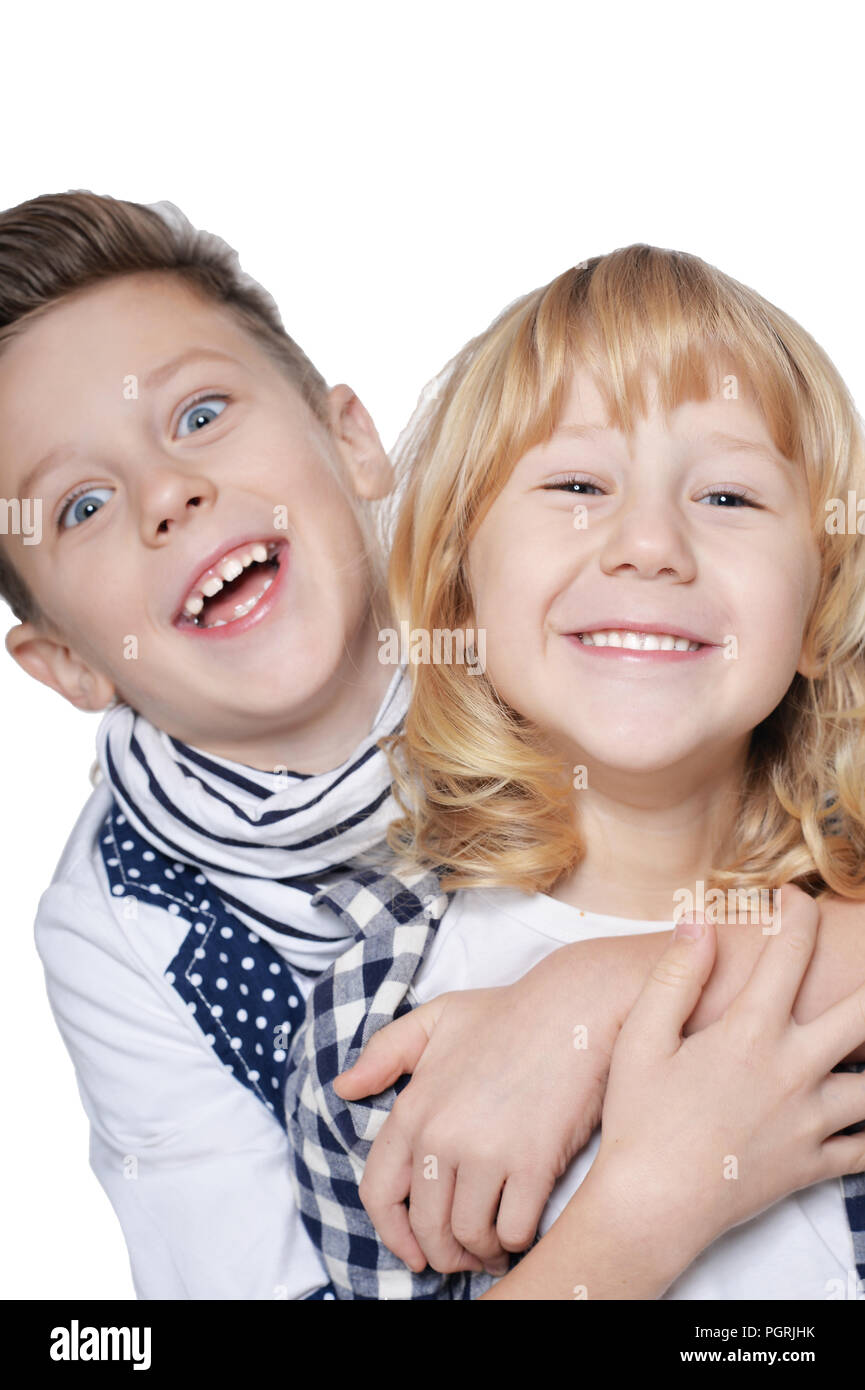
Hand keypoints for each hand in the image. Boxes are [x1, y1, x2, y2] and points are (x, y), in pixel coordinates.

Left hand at [335, 948, 631, 1275]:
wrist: (577, 1005)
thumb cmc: (510, 1012)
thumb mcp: (438, 1017)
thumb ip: (385, 1052)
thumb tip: (343, 1088)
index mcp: (413, 1107)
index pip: (379, 1193)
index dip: (393, 1234)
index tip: (415, 1250)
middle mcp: (440, 1135)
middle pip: (426, 1227)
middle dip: (445, 1253)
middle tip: (467, 1255)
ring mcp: (485, 1151)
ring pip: (470, 1236)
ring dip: (484, 1251)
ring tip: (498, 1244)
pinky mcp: (533, 1163)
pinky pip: (514, 1231)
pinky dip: (517, 1240)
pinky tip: (525, 1229)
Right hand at [591, 889, 864, 1271]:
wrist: (652, 1206)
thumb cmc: (640, 1119)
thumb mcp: (643, 1038)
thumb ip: (677, 976)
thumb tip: (700, 923)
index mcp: (750, 1033)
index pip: (790, 953)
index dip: (798, 914)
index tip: (795, 898)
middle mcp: (792, 1071)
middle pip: (861, 1014)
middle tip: (863, 960)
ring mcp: (809, 1120)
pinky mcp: (812, 1164)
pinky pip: (863, 1149)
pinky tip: (863, 1117)